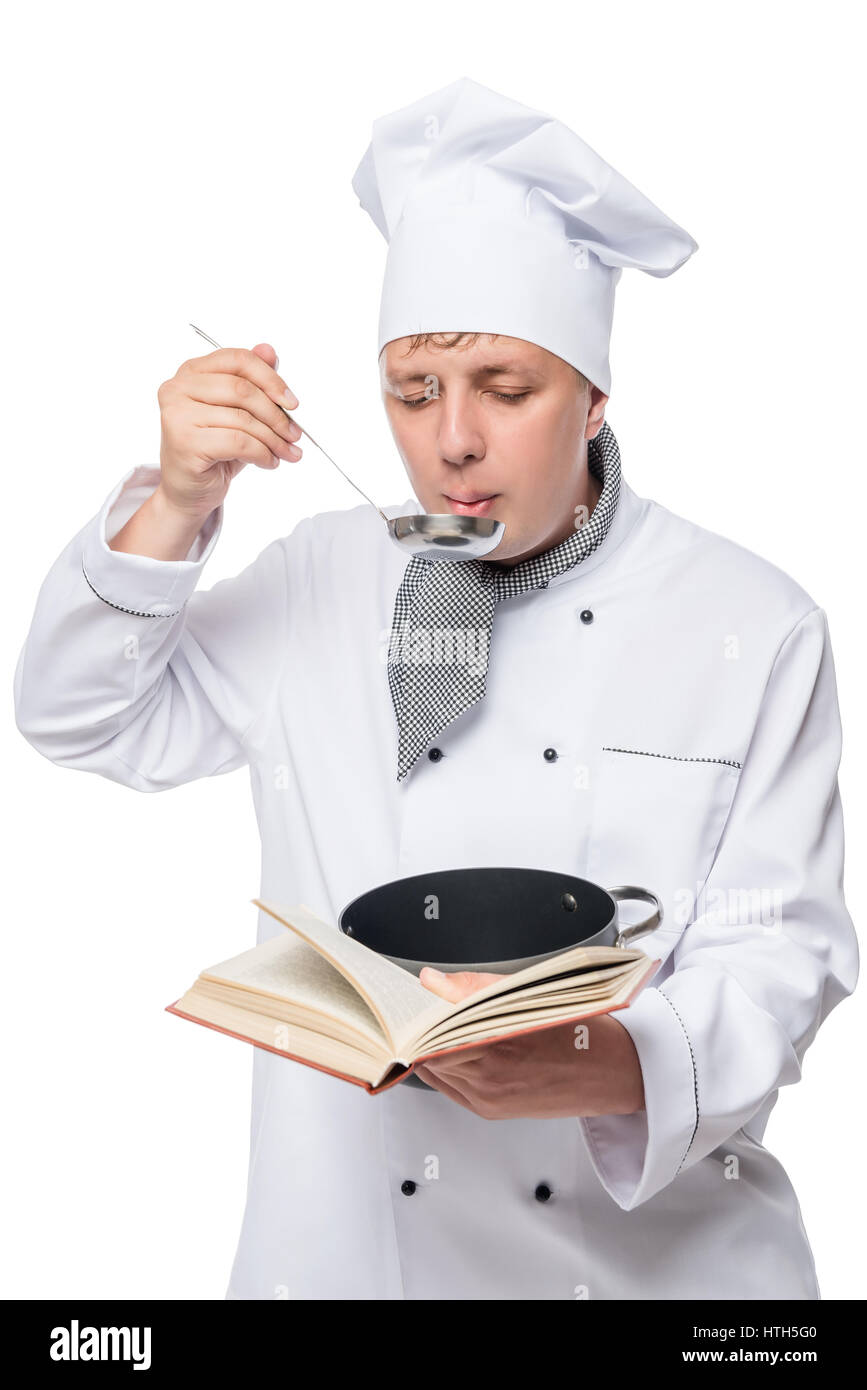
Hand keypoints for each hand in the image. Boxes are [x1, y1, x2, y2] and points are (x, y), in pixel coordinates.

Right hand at [156, 343, 302, 520]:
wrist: (188, 491)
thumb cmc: (213, 450)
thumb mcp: (237, 413)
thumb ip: (252, 382)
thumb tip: (269, 351)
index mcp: (191, 372)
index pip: (237, 360)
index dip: (271, 379)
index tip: (292, 402)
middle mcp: (178, 388)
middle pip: (242, 390)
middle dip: (276, 415)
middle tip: (294, 434)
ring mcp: (177, 415)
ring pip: (243, 419)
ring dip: (273, 439)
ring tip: (285, 452)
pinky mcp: (185, 442)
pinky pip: (238, 442)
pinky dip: (262, 453)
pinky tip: (269, 462)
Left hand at [415, 967, 645, 1118]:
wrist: (618, 1071)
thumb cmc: (585, 1033)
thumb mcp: (527, 993)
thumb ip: (472, 988)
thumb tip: (433, 982)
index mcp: (496, 1046)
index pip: (431, 1033)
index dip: (418, 1014)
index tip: (411, 999)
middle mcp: (489, 1079)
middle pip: (429, 1052)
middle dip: (424, 1031)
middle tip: (421, 1008)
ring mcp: (489, 1099)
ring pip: (437, 1072)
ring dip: (433, 1049)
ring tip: (440, 1026)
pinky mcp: (493, 1111)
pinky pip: (452, 1089)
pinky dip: (446, 1068)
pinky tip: (454, 1050)